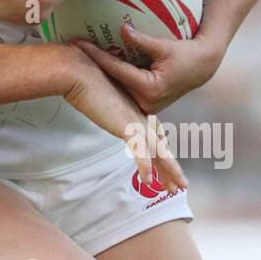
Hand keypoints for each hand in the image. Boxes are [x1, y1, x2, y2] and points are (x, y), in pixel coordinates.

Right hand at [62, 46, 186, 192]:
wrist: (79, 72)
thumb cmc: (83, 79)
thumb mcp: (96, 95)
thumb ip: (102, 103)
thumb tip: (95, 104)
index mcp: (133, 109)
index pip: (153, 132)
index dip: (161, 146)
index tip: (167, 157)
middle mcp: (138, 117)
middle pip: (160, 145)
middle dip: (170, 166)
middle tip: (181, 184)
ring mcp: (134, 122)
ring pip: (157, 152)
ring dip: (168, 171)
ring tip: (178, 188)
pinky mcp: (126, 126)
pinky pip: (139, 151)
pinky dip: (144, 166)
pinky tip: (148, 179)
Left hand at [73, 24, 223, 113]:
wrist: (202, 67)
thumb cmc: (186, 54)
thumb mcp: (164, 45)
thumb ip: (142, 40)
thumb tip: (122, 29)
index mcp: (150, 88)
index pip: (116, 69)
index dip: (97, 55)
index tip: (79, 43)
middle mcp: (146, 102)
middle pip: (113, 81)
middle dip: (93, 65)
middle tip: (71, 49)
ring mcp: (145, 106)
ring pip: (117, 87)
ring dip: (100, 73)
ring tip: (77, 57)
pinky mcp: (145, 104)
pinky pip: (124, 89)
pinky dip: (112, 78)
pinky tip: (95, 67)